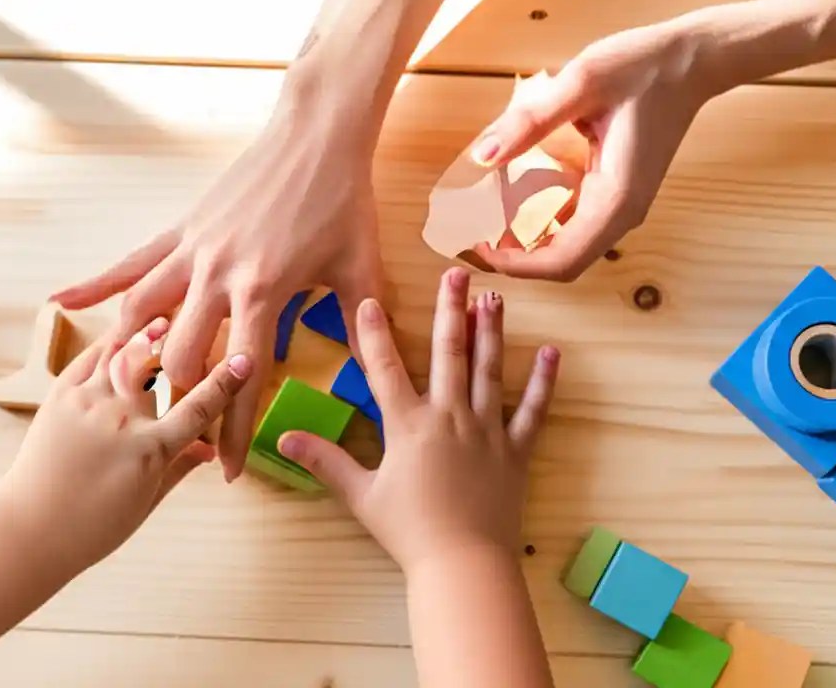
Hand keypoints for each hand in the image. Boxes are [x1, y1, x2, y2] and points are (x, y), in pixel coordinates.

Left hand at [0, 318, 252, 572]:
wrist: (29, 530)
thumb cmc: (93, 527)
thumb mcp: (147, 501)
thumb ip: (181, 467)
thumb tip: (211, 449)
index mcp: (149, 451)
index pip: (199, 408)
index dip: (226, 383)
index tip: (246, 360)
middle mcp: (120, 420)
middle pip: (162, 366)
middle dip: (183, 342)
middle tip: (200, 322)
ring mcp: (88, 404)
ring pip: (126, 352)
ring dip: (148, 332)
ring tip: (165, 314)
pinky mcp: (60, 396)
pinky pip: (92, 357)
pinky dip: (112, 342)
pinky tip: (125, 331)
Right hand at [51, 105, 383, 481]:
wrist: (316, 134)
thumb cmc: (343, 201)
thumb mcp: (360, 270)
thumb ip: (363, 326)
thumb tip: (377, 374)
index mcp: (264, 293)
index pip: (240, 379)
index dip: (234, 430)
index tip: (228, 470)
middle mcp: (217, 276)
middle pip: (177, 356)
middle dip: (174, 404)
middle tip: (173, 438)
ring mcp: (193, 250)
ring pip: (142, 312)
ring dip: (130, 354)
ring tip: (119, 393)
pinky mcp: (181, 228)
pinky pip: (132, 262)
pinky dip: (96, 283)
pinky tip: (61, 301)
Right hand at [279, 267, 560, 572]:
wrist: (462, 563)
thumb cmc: (408, 532)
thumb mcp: (361, 496)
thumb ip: (325, 461)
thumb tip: (284, 438)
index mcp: (408, 426)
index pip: (384, 370)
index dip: (375, 334)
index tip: (371, 300)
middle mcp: (449, 418)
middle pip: (448, 354)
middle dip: (450, 310)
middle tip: (457, 274)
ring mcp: (486, 431)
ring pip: (490, 371)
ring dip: (492, 332)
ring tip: (494, 297)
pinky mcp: (515, 450)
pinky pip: (532, 411)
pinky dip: (543, 382)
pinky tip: (551, 353)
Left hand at [469, 24, 720, 280]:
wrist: (691, 60)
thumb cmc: (643, 67)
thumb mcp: (581, 83)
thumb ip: (530, 122)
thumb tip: (482, 158)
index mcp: (615, 199)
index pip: (561, 262)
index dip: (515, 265)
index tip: (478, 246)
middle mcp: (622, 213)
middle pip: (563, 261)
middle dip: (516, 256)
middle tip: (473, 232)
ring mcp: (622, 204)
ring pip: (569, 244)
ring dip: (527, 238)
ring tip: (487, 215)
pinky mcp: (618, 191)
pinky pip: (576, 220)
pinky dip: (543, 216)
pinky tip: (517, 192)